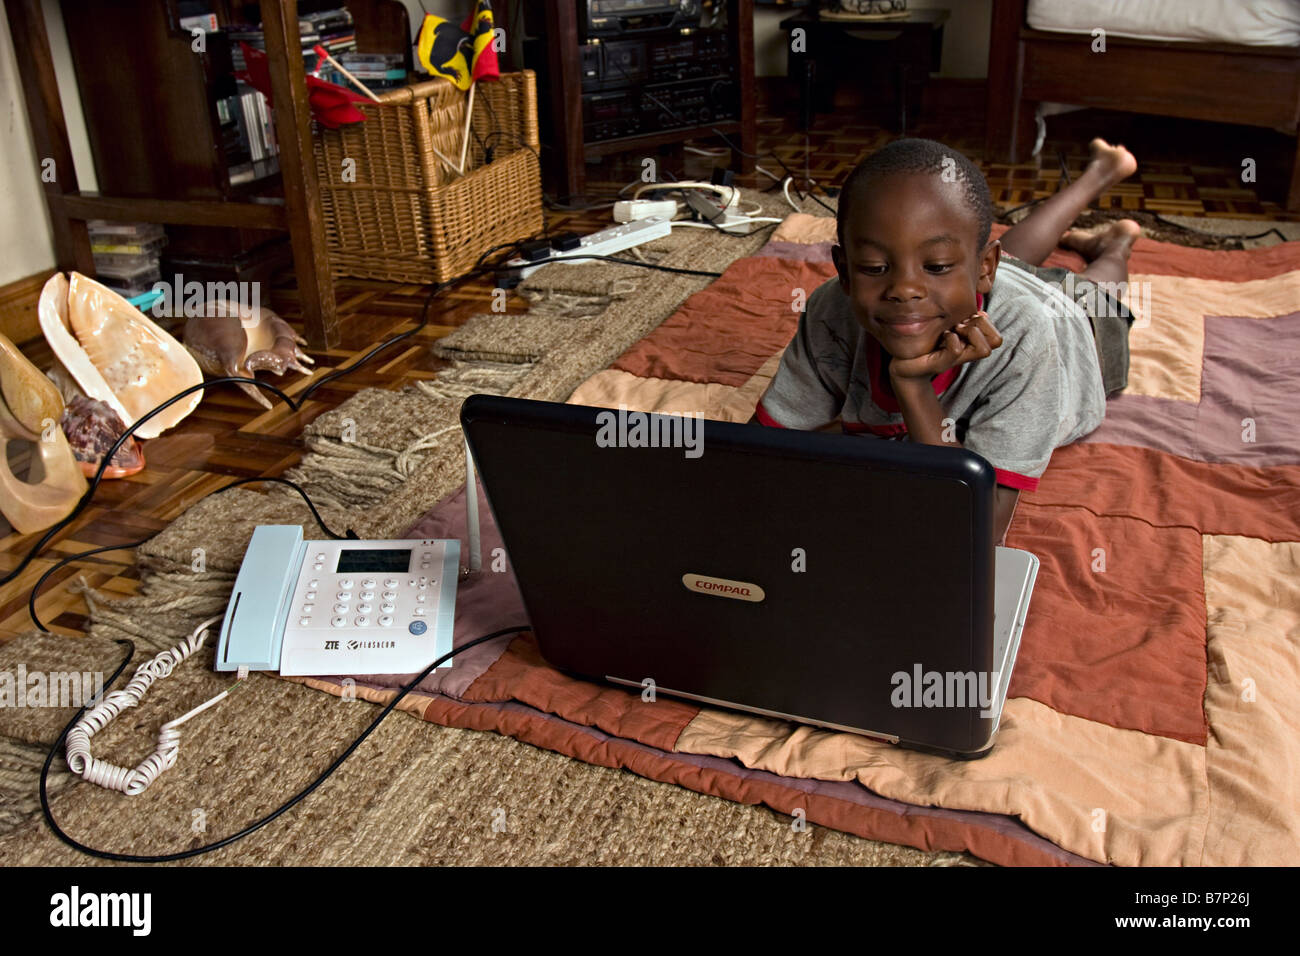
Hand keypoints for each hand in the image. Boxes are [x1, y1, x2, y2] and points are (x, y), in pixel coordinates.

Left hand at [888, 311, 1003, 381]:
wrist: (905, 363)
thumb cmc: (925, 343)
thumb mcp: (948, 326)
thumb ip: (965, 320)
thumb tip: (983, 313)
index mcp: (970, 343)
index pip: (997, 337)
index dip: (985, 324)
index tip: (965, 319)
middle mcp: (967, 353)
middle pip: (996, 341)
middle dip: (979, 325)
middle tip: (958, 325)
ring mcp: (956, 360)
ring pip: (984, 349)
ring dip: (969, 333)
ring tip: (950, 330)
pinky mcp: (942, 364)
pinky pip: (957, 349)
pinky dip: (951, 339)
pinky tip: (940, 336)